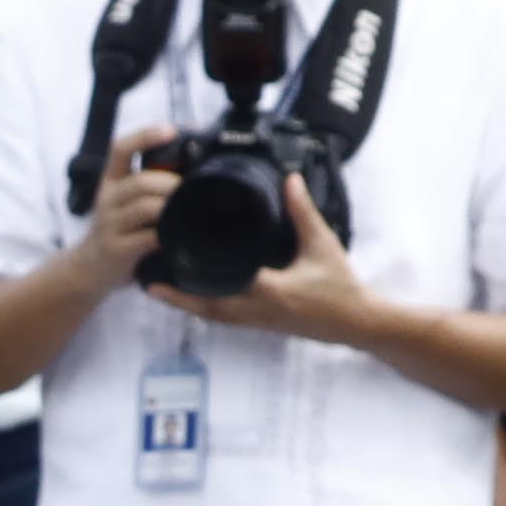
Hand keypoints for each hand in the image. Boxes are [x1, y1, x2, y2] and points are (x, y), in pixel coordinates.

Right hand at [75, 126, 184, 284]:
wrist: (89, 270)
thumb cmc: (119, 232)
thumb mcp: (124, 203)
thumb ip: (149, 187)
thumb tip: (192, 170)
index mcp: (111, 182)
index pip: (121, 150)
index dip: (145, 137)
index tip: (171, 130)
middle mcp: (107, 199)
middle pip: (141, 181)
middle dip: (172, 184)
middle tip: (194, 189)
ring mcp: (110, 225)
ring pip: (145, 207)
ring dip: (171, 207)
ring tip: (190, 210)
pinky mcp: (117, 249)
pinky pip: (147, 238)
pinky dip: (167, 234)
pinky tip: (178, 236)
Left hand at [165, 177, 379, 345]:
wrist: (356, 322)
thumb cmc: (341, 285)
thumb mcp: (322, 244)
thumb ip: (303, 212)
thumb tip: (289, 180)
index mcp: (272, 290)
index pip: (226, 283)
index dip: (198, 275)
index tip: (176, 258)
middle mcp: (259, 310)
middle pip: (207, 307)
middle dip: (178, 297)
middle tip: (150, 282)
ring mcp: (258, 322)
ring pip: (213, 317)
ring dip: (186, 306)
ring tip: (160, 291)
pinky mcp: (261, 326)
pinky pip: (225, 320)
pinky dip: (205, 310)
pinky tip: (192, 301)